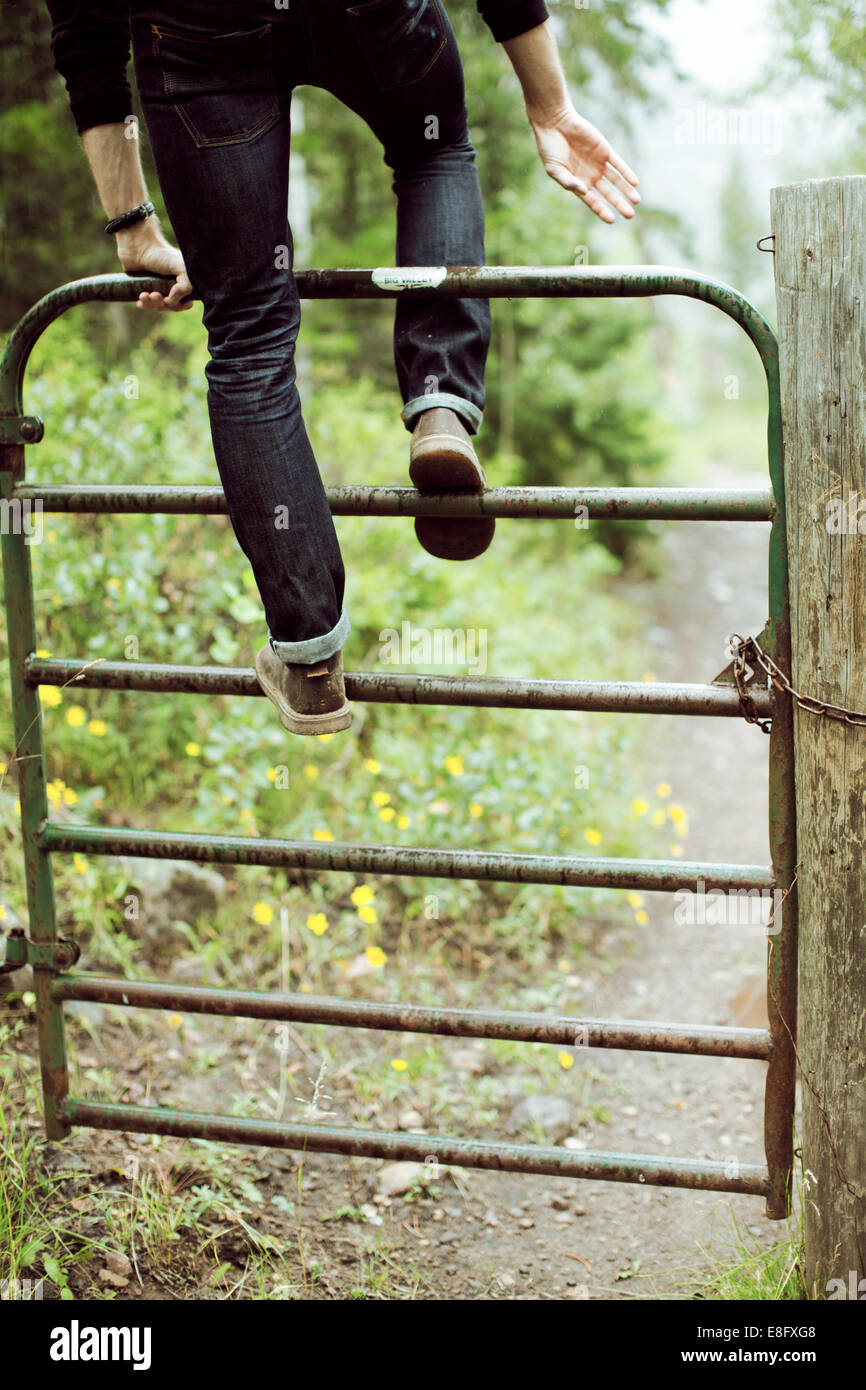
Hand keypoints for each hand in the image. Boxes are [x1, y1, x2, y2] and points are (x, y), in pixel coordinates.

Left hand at [116, 221, 194, 310]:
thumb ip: (185, 286)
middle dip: (162, 304)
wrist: (137, 246)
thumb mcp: (181, 268)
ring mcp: (160, 287)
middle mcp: (173, 286)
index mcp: (184, 281)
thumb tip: (171, 303)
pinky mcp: (146, 288)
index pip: (186, 303)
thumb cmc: (161, 254)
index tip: (168, 300)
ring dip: (151, 304)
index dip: (178, 305)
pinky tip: (139, 301)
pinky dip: (144, 304)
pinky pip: (147, 304)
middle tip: (154, 295)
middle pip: (171, 306)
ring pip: (158, 306)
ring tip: (144, 295)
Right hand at [526, 103, 639, 224]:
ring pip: (616, 180)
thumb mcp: (554, 169)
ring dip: (626, 190)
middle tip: (630, 215)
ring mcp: (598, 163)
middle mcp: (590, 175)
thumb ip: (568, 182)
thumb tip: (584, 192)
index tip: (612, 220)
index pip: (592, 201)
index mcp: (577, 183)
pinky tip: (634, 182)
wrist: (555, 122)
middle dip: (619, 204)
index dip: (602, 211)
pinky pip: (618, 164)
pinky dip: (626, 172)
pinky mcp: (604, 150)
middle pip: (608, 193)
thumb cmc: (550, 148)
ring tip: (636, 201)